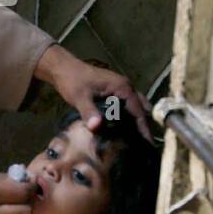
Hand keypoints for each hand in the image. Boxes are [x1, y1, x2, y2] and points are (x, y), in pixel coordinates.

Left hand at [34, 44, 152, 140]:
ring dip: (138, 120)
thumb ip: (89, 112)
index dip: (144, 128)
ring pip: (136, 106)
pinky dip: (130, 116)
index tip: (149, 144)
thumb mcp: (79, 98)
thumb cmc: (72, 81)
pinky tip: (125, 129)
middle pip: (142, 108)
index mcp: (122, 87)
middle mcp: (126, 86)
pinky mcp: (114, 91)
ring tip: (137, 140)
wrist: (63, 68)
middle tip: (144, 145)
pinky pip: (128, 105)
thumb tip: (97, 127)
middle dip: (144, 125)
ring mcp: (121, 88)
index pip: (139, 110)